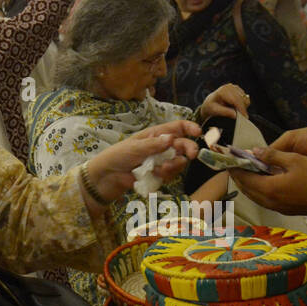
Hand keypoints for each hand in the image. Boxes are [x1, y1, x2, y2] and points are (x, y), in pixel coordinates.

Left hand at [86, 119, 202, 202]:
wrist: (107, 178)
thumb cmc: (118, 156)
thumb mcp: (135, 147)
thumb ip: (154, 144)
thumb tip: (172, 138)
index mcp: (156, 134)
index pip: (177, 127)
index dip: (189, 128)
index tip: (198, 133)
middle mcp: (161, 147)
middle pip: (183, 145)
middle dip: (188, 149)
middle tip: (190, 156)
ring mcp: (161, 161)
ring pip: (179, 162)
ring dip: (174, 166)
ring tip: (160, 169)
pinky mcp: (159, 176)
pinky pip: (170, 175)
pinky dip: (165, 176)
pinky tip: (154, 175)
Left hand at [197, 84, 249, 123]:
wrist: (210, 102)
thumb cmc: (211, 107)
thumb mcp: (215, 111)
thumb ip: (225, 112)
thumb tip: (236, 115)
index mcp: (223, 91)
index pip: (235, 100)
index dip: (241, 109)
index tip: (244, 117)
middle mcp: (229, 87)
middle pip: (242, 99)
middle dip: (243, 109)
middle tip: (242, 118)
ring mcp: (234, 87)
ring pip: (245, 99)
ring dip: (242, 107)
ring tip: (234, 112)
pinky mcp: (238, 89)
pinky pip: (245, 98)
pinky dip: (242, 104)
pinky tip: (235, 107)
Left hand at [229, 146, 306, 215]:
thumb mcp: (295, 160)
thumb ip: (272, 155)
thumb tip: (254, 152)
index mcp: (270, 188)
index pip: (245, 178)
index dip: (235, 169)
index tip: (228, 160)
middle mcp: (269, 201)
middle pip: (246, 189)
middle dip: (238, 177)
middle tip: (233, 165)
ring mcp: (277, 207)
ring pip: (254, 196)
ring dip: (247, 185)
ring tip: (244, 173)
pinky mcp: (284, 210)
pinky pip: (263, 200)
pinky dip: (257, 190)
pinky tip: (260, 182)